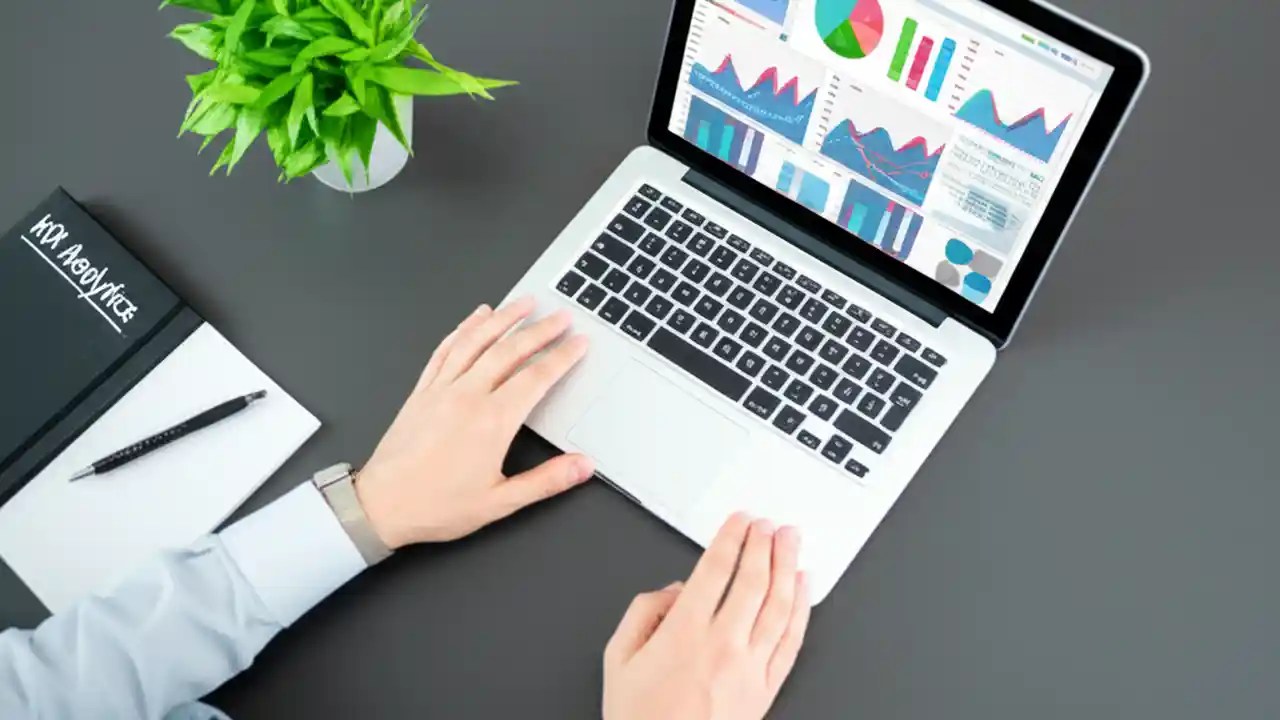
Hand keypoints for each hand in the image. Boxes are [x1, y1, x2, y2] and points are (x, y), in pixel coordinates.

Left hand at [355, 296, 592, 549]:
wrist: (381, 506)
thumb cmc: (437, 507)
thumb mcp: (501, 502)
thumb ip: (547, 481)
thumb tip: (583, 466)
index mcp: (491, 422)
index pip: (536, 377)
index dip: (562, 356)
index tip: (579, 342)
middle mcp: (467, 397)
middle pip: (510, 350)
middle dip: (540, 329)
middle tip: (561, 316)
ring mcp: (441, 389)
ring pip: (477, 341)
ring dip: (503, 318)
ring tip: (524, 303)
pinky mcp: (422, 391)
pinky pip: (445, 350)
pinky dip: (463, 329)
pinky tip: (475, 318)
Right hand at [603, 514, 810, 719]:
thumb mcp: (618, 659)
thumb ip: (642, 613)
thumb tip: (673, 590)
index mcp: (685, 632)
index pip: (716, 570)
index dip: (732, 538)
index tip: (740, 521)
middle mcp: (723, 645)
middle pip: (753, 581)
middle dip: (764, 545)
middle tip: (769, 524)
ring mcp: (750, 667)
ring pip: (779, 605)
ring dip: (788, 567)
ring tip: (791, 542)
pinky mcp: (766, 688)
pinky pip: (791, 641)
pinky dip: (801, 610)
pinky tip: (803, 590)